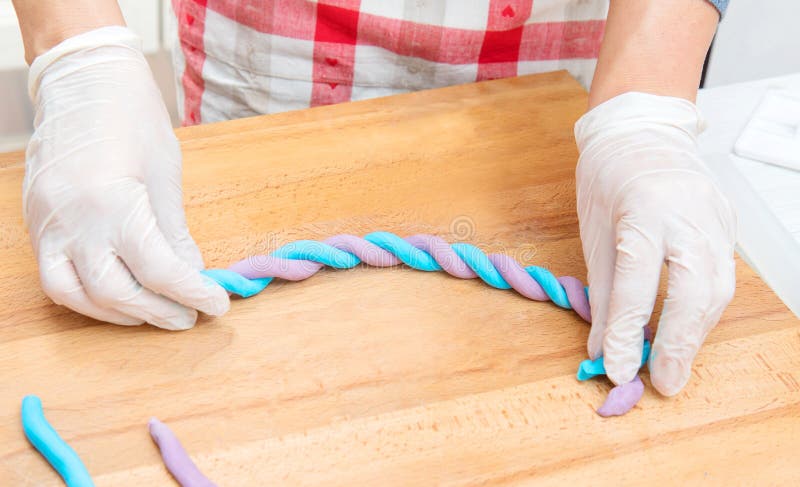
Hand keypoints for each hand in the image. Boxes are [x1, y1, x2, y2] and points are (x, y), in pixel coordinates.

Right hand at [24, 27, 228, 329]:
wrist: (82, 78)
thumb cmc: (131, 116)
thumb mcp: (165, 173)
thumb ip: (174, 230)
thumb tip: (192, 273)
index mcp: (112, 203)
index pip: (157, 269)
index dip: (191, 293)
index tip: (217, 305)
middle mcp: (72, 221)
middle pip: (114, 292)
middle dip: (157, 312)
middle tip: (189, 316)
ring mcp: (46, 224)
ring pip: (76, 295)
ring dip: (119, 313)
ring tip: (155, 312)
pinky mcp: (35, 222)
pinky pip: (54, 277)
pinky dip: (87, 295)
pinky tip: (117, 295)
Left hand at [574, 92, 735, 394]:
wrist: (643, 132)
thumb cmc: (609, 177)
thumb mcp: (593, 231)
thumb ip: (600, 293)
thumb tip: (599, 346)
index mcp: (643, 211)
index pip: (636, 283)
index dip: (626, 331)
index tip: (617, 369)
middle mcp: (688, 216)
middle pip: (694, 290)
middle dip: (678, 343)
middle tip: (663, 382)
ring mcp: (716, 219)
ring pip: (717, 289)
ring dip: (695, 334)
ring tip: (674, 367)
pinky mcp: (728, 226)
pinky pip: (722, 277)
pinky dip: (705, 310)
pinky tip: (688, 331)